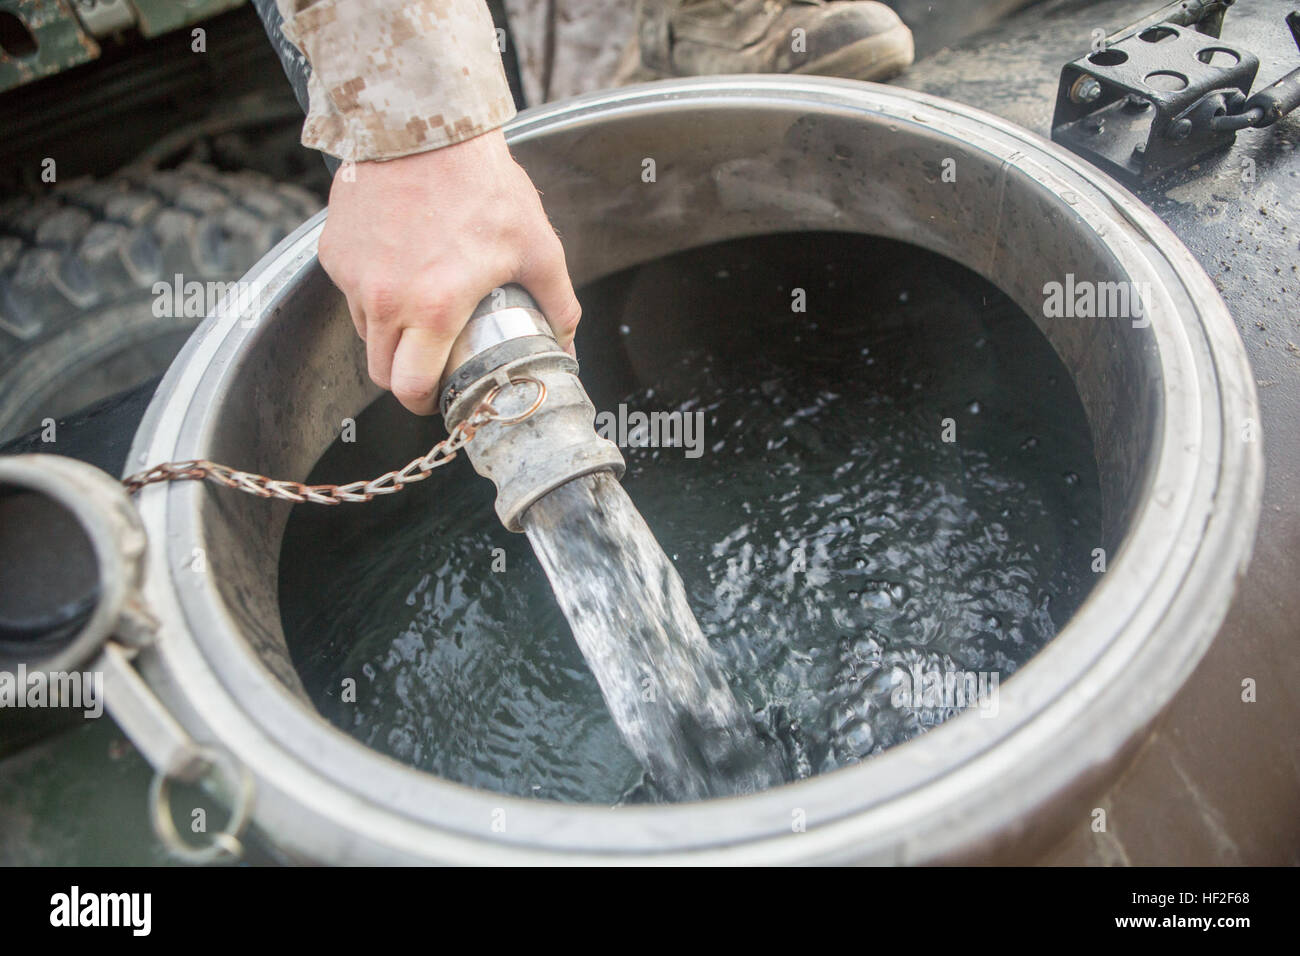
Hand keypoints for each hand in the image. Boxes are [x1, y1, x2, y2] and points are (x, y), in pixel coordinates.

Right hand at [316, 128, 580, 414]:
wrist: (424, 124)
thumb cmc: (481, 182)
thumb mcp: (536, 244)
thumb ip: (557, 303)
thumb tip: (567, 345)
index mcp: (434, 307)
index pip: (410, 387)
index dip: (423, 401)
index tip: (437, 396)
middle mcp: (386, 299)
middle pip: (381, 371)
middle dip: (405, 376)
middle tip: (431, 362)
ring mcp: (355, 276)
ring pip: (365, 332)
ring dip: (391, 333)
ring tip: (421, 304)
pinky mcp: (334, 252)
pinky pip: (351, 292)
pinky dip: (372, 290)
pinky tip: (400, 264)